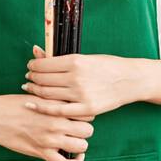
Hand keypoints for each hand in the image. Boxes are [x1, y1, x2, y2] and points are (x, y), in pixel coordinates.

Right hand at [0, 93, 92, 160]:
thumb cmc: (14, 105)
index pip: (87, 113)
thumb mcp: (39, 97)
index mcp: (57, 108)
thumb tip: (72, 105)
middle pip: (88, 130)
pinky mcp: (43, 153)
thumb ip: (57, 102)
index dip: (84, 116)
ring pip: (82, 146)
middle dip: (84, 130)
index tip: (78, 117)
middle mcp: (57, 123)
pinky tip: (75, 158)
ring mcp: (50, 139)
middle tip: (75, 130)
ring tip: (73, 142)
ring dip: (80, 145)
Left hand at [23, 45, 139, 117]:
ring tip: (31, 88)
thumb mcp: (87, 57)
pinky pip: (58, 110)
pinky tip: (34, 104)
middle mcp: (76, 77)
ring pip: (47, 94)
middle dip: (32, 78)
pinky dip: (42, 107)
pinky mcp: (86, 108)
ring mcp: (81, 94)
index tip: (31, 66)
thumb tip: (36, 51)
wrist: (132, 80)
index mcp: (76, 61)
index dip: (33, 65)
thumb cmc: (109, 66)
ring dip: (35, 91)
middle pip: (42, 80)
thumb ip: (61, 58)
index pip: (43, 64)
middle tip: (29, 78)